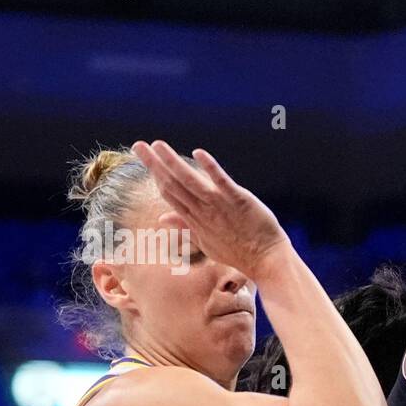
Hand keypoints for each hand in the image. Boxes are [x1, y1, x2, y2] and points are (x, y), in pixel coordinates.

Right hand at [131, 140, 290, 281]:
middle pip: (174, 185)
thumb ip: (185, 226)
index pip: (169, 193)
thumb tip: (162, 218)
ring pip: (191, 182)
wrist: (266, 261)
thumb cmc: (238, 251)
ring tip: (158, 145)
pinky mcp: (239, 201)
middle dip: (155, 164)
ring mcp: (220, 206)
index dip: (155, 174)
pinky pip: (222, 182)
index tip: (144, 157)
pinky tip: (198, 153)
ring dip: (173, 163)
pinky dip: (210, 168)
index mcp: (194, 219)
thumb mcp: (205, 242)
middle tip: (138, 145)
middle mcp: (202, 211)